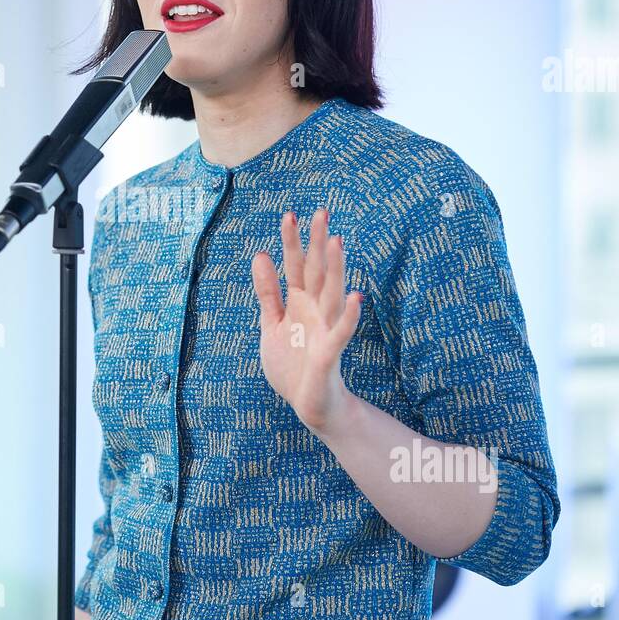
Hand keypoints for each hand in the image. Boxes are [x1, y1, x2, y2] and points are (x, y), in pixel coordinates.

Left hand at [250, 207, 362, 433]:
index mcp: (300, 304)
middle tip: (321, 212)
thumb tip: (261, 255)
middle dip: (318, 244)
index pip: (297, 267)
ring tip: (337, 242)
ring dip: (335, 270)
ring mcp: (325, 331)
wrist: (310, 407)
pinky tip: (357, 297)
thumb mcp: (272, 324)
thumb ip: (268, 292)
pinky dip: (349, 316)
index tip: (289, 214)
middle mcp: (315, 312)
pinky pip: (341, 333)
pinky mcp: (330, 354)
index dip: (292, 242)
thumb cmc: (293, 365)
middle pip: (317, 272)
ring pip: (332, 294)